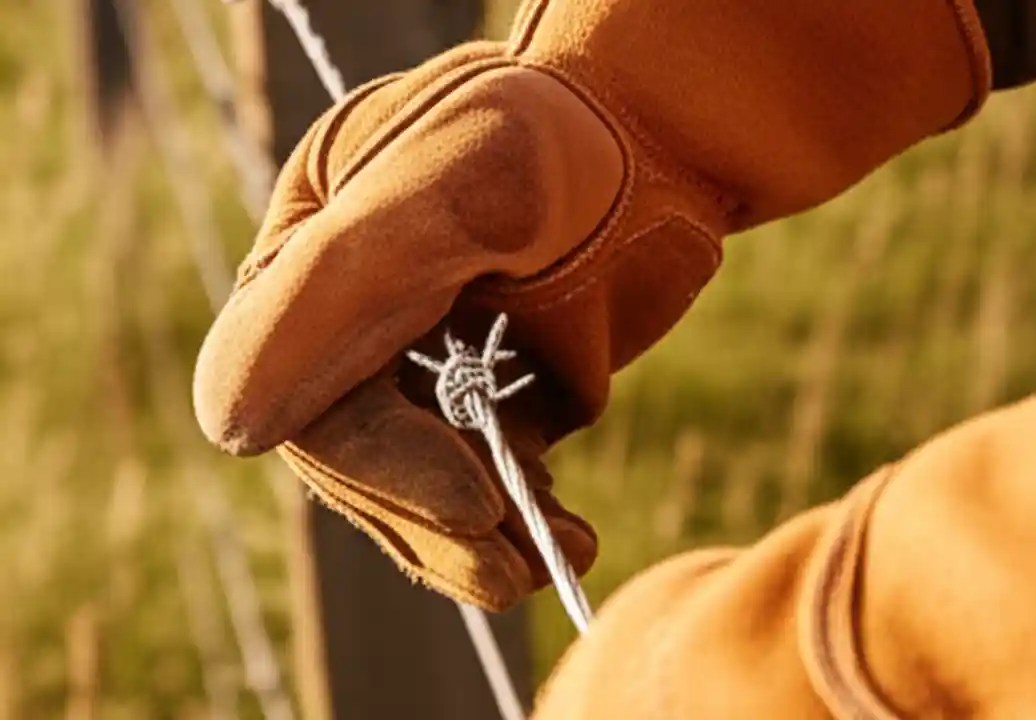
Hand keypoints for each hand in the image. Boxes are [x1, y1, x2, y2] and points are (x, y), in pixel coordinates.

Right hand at [192, 0, 989, 607]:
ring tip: (567, 557)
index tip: (475, 503)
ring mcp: (408, 364)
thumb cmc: (562, 136)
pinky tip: (563, 531)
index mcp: (305, 257)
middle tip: (522, 567)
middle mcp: (340, 322)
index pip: (293, 384)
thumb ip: (347, 281)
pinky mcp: (473, 397)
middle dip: (441, 519)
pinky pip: (471, 479)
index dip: (378, 462)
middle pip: (354, 453)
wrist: (653, 132)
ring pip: (413, 483)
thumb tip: (233, 426)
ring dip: (482, 538)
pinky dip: (513, 515)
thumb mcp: (462, 177)